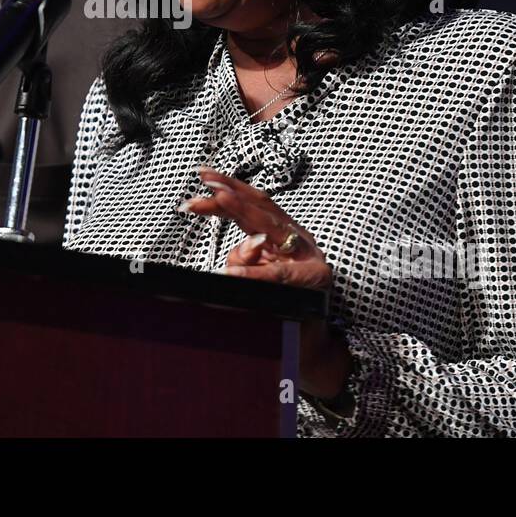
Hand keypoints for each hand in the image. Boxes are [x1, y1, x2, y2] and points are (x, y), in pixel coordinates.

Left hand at [180, 167, 352, 399]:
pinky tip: (233, 274)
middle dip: (230, 193)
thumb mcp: (258, 274)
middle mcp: (297, 238)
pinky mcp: (311, 280)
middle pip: (261, 207)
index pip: (256, 201)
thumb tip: (234, 255)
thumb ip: (244, 258)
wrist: (311, 342)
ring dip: (242, 211)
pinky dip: (256, 274)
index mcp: (283, 234)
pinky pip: (278, 275)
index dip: (231, 185)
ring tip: (217, 199)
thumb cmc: (284, 303)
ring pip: (271, 229)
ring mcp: (306, 257)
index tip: (204, 175)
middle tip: (205, 184)